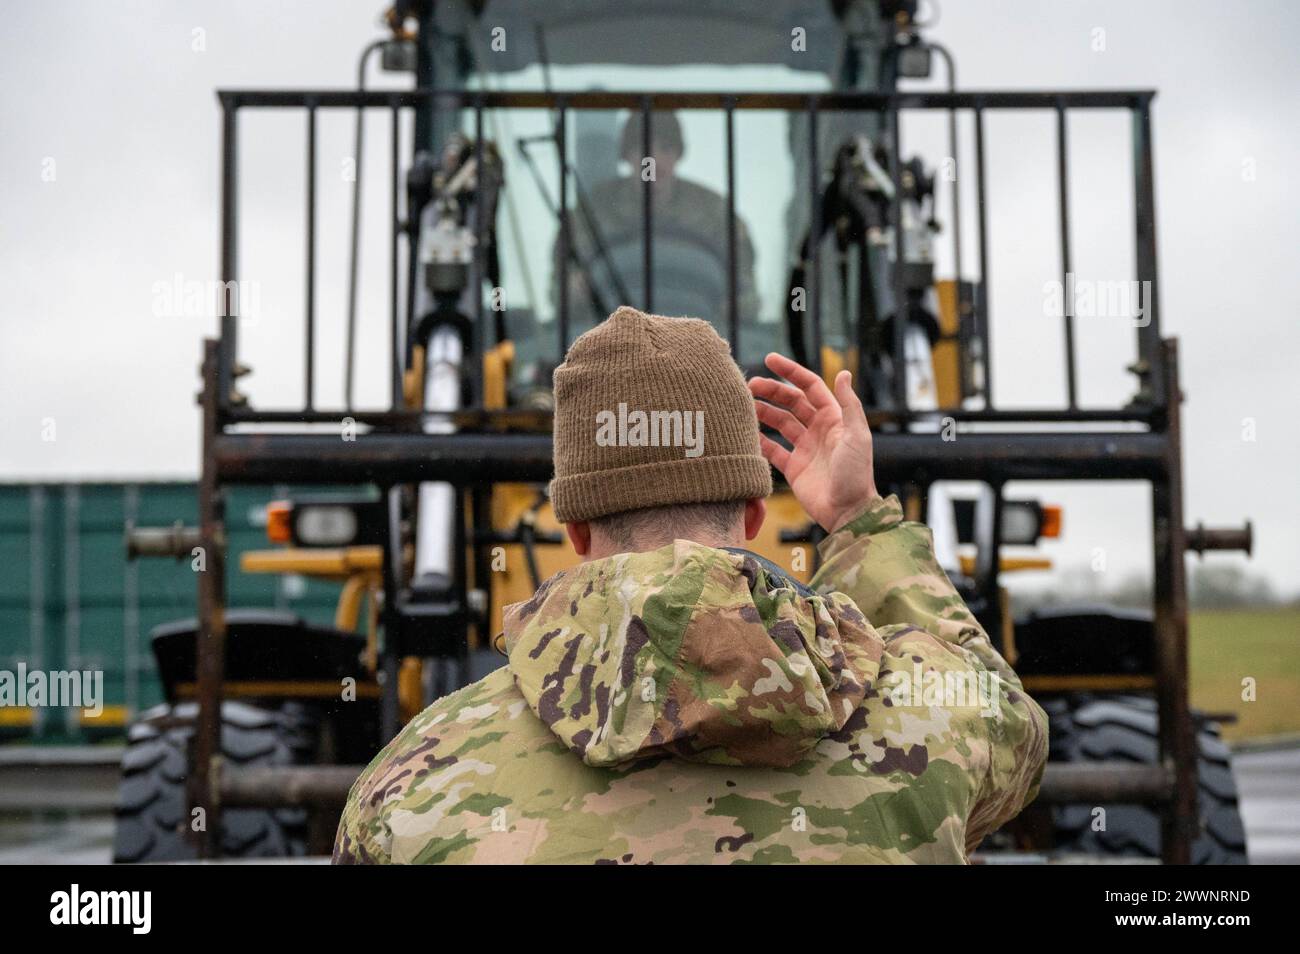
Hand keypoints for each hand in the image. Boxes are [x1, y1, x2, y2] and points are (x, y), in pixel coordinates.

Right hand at [748, 353, 877, 532]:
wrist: (847, 512)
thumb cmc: (856, 473)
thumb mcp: (857, 435)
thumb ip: (849, 404)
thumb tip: (843, 372)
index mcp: (834, 418)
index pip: (809, 387)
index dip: (791, 372)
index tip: (770, 359)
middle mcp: (818, 430)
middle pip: (791, 402)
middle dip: (771, 391)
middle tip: (749, 385)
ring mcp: (805, 448)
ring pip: (780, 422)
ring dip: (763, 412)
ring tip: (743, 406)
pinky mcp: (794, 467)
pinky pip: (772, 449)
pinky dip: (759, 440)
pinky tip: (745, 432)